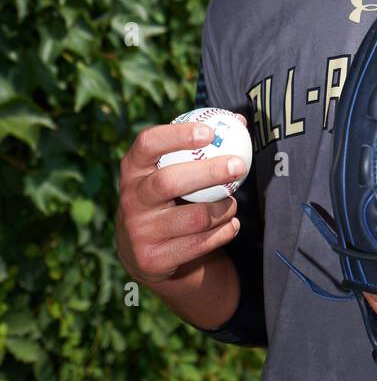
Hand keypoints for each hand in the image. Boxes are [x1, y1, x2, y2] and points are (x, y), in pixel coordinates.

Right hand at [115, 115, 247, 285]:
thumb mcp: (173, 170)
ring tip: (232, 203)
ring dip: (223, 209)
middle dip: (208, 172)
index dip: (177, 135)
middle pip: (169, 182)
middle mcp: (131, 199)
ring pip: (194, 217)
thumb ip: (200, 146)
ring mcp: (139, 231)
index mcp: (133, 168)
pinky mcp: (152, 259)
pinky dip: (223, 233)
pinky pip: (199, 244)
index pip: (148, 143)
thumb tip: (240, 120)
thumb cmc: (169, 198)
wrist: (146, 253)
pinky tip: (231, 224)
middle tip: (238, 166)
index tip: (209, 132)